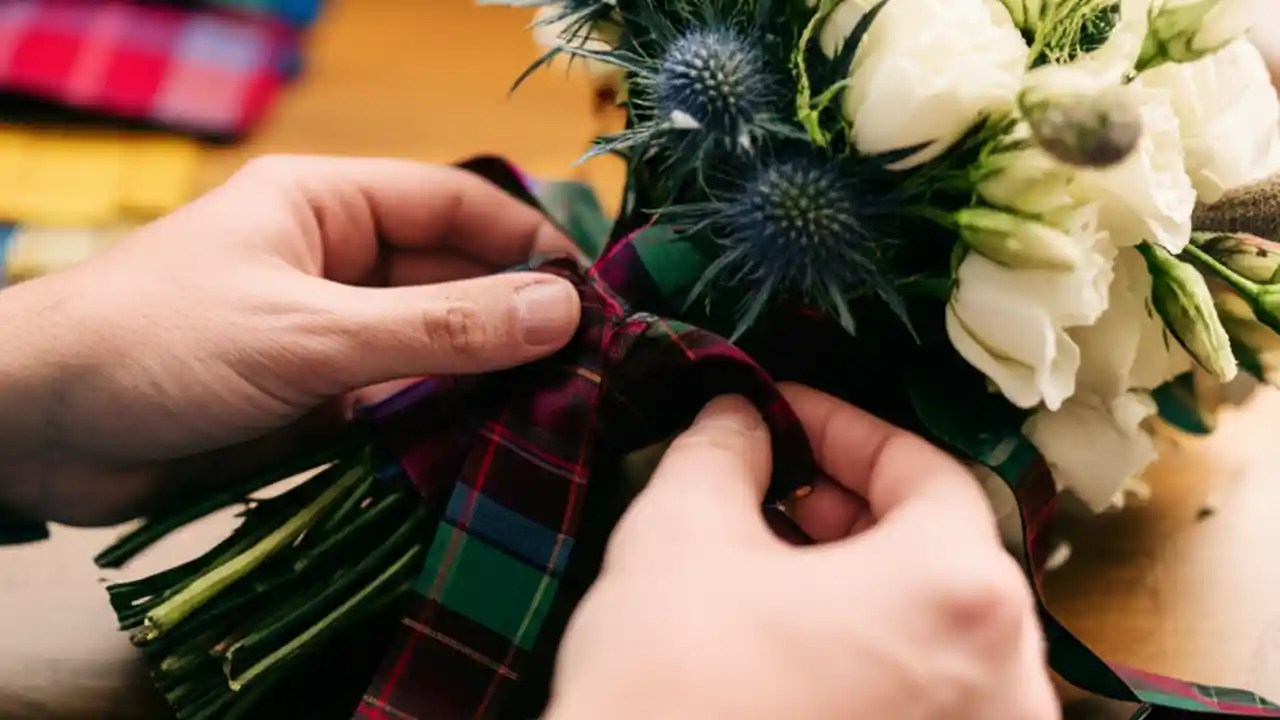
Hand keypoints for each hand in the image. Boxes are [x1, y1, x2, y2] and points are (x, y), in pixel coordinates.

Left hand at [0, 156, 581, 524]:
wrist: (40, 429)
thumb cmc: (160, 344)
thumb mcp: (309, 332)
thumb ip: (437, 329)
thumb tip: (561, 311)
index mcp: (329, 205)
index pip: (457, 205)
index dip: (529, 244)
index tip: (595, 298)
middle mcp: (338, 263)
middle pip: (453, 280)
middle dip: (514, 321)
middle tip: (588, 371)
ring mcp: (330, 334)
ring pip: (434, 349)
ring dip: (483, 380)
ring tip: (555, 415)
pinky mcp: (319, 399)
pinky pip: (402, 404)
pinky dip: (441, 425)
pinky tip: (488, 449)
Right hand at [548, 385, 1057, 719]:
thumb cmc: (669, 699)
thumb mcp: (679, 536)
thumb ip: (722, 450)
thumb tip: (740, 422)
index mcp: (960, 598)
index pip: (925, 471)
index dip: (843, 430)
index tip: (786, 419)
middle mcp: (1004, 683)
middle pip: (939, 552)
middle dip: (849, 508)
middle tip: (774, 488)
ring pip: (931, 629)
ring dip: (857, 581)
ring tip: (771, 565)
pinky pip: (923, 696)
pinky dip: (868, 653)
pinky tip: (790, 645)